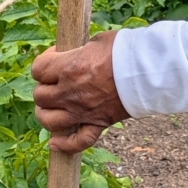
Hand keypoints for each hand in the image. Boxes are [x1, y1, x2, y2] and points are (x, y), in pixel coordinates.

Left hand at [32, 30, 127, 153]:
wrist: (149, 70)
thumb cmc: (124, 50)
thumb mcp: (96, 41)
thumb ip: (78, 51)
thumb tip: (72, 54)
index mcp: (68, 68)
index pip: (38, 69)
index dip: (43, 63)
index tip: (53, 57)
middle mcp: (70, 92)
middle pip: (40, 96)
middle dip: (43, 88)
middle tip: (54, 82)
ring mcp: (82, 111)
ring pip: (49, 121)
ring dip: (46, 114)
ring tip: (50, 107)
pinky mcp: (98, 124)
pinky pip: (77, 142)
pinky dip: (65, 145)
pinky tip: (55, 143)